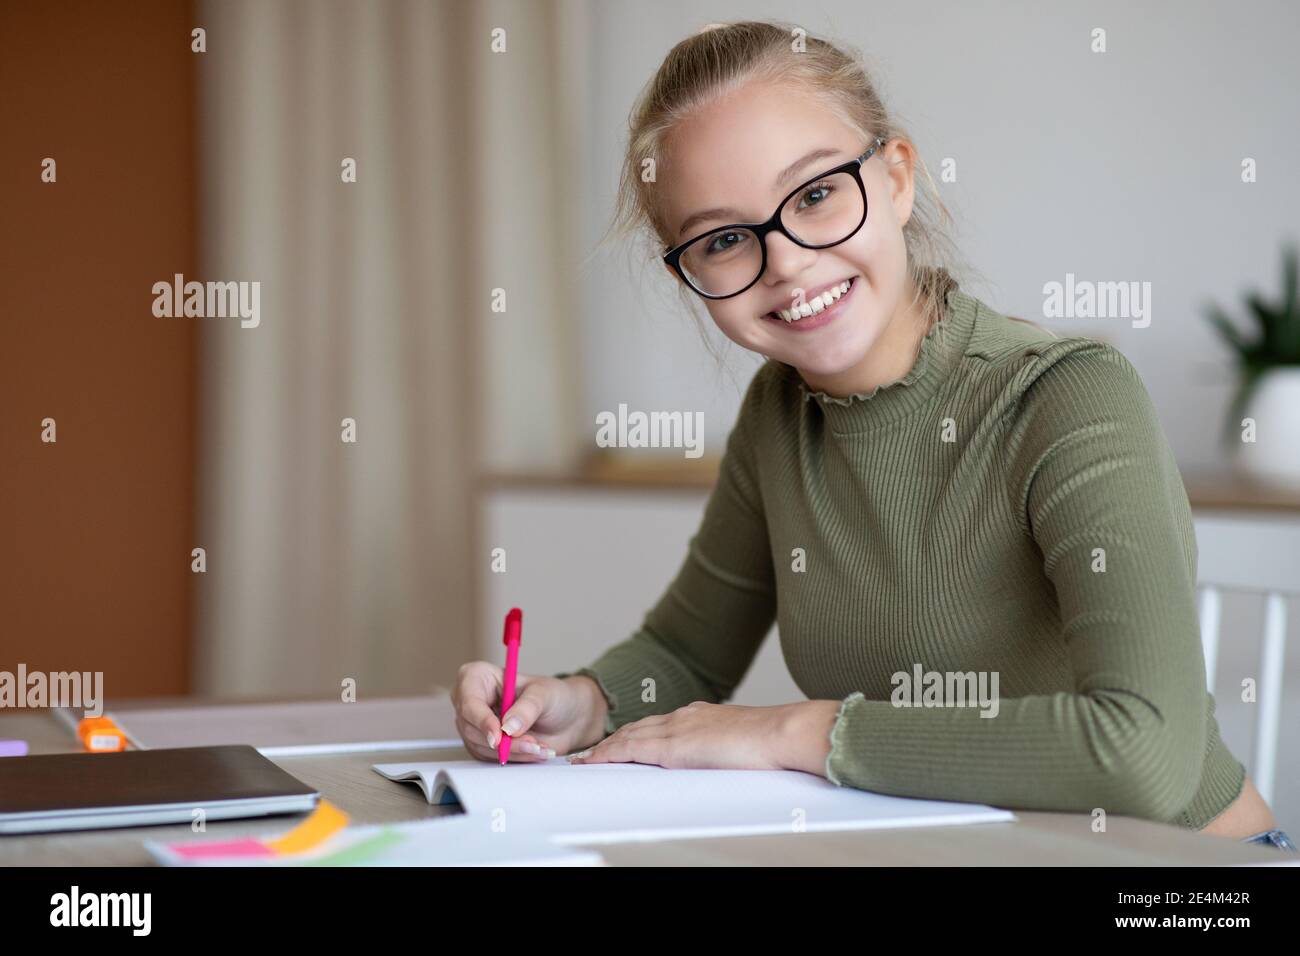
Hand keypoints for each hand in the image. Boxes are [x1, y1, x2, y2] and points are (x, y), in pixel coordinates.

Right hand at [452, 661, 607, 762]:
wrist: (568, 718)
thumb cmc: (554, 696)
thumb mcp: (544, 694)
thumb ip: (526, 708)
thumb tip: (507, 727)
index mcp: (479, 677)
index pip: (469, 700)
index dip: (481, 720)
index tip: (499, 736)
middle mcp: (472, 700)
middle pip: (471, 727)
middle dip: (503, 741)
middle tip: (532, 743)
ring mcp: (476, 724)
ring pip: (481, 746)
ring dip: (511, 752)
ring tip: (538, 747)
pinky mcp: (484, 744)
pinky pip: (490, 758)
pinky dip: (514, 758)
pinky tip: (534, 751)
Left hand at [568, 699, 840, 774]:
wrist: (782, 733)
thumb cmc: (772, 743)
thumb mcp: (741, 742)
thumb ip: (725, 747)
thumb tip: (722, 760)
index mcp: (700, 716)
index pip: (659, 725)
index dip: (636, 734)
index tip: (620, 743)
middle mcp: (684, 716)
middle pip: (638, 727)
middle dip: (614, 739)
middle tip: (591, 752)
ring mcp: (677, 728)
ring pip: (629, 736)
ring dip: (605, 747)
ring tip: (585, 759)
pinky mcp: (673, 746)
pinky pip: (630, 749)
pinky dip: (609, 754)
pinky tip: (596, 761)